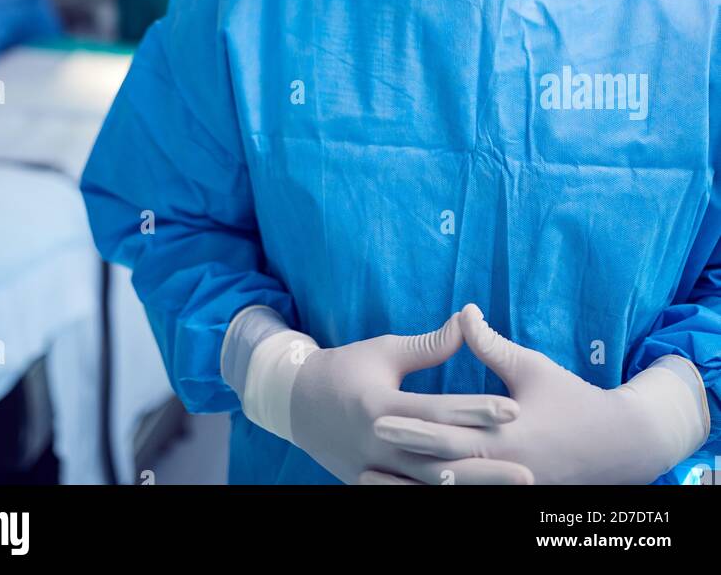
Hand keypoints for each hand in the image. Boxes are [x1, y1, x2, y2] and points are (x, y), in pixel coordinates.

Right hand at [232, 307, 531, 485]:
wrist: (295, 403)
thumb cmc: (345, 369)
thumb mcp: (383, 350)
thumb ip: (427, 345)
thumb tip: (466, 322)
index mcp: (379, 406)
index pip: (436, 412)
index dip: (475, 411)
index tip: (513, 409)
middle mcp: (378, 444)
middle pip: (439, 462)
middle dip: (485, 468)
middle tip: (527, 472)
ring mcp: (372, 471)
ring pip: (427, 489)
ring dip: (469, 491)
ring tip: (508, 491)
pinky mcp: (370, 485)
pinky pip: (410, 499)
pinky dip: (441, 501)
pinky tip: (471, 502)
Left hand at [370, 303, 708, 485]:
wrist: (617, 445)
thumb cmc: (572, 399)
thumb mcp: (531, 367)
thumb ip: (491, 345)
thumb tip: (464, 311)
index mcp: (507, 438)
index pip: (450, 435)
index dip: (412, 428)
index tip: (377, 417)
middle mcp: (505, 470)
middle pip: (442, 469)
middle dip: (402, 458)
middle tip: (364, 445)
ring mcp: (509, 491)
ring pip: (451, 494)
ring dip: (409, 488)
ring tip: (365, 479)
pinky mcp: (512, 499)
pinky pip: (467, 502)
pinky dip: (436, 497)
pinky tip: (406, 490)